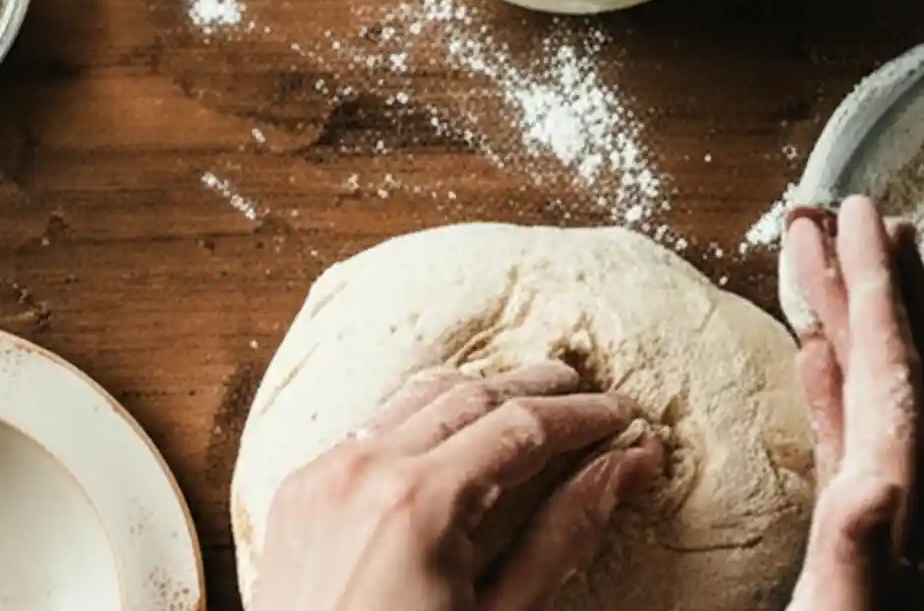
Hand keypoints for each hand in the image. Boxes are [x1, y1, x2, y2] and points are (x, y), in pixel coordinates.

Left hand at [251, 362, 662, 610]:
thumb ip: (564, 534)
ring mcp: (323, 474)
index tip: (621, 415)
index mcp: (419, 503)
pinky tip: (455, 438)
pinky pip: (372, 429)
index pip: (520, 426)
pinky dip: (423, 420)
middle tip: (585, 394)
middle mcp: (365, 470)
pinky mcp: (299, 488)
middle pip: (470, 397)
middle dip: (535, 390)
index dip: (580, 416)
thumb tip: (624, 465)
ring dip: (479, 395)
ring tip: (529, 403)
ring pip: (417, 399)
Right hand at [783, 196, 923, 609]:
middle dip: (871, 281)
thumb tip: (872, 485)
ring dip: (852, 319)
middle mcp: (898, 498)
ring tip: (829, 259)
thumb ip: (857, 560)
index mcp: (894, 508)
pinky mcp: (847, 529)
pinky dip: (830, 381)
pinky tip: (811, 353)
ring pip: (873, 391)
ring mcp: (876, 509)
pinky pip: (847, 433)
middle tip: (843, 211)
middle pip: (897, 364)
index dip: (873, 291)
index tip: (854, 220)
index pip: (891, 375)